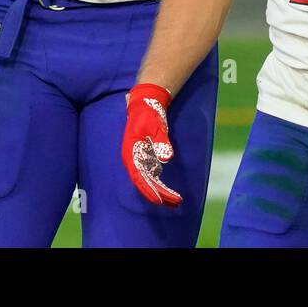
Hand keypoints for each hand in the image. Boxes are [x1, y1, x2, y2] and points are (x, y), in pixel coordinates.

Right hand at [121, 83, 181, 206]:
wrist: (146, 104)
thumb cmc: (148, 114)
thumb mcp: (155, 125)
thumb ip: (161, 141)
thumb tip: (167, 157)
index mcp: (131, 153)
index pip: (138, 177)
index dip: (148, 190)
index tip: (159, 200)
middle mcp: (133, 160)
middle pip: (145, 183)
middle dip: (159, 195)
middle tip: (176, 202)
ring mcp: (139, 160)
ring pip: (149, 182)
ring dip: (162, 192)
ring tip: (176, 201)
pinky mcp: (146, 159)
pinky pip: (153, 176)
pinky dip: (161, 185)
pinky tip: (171, 192)